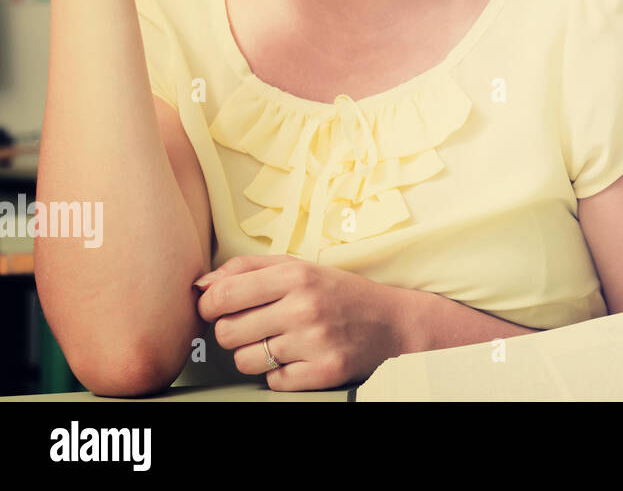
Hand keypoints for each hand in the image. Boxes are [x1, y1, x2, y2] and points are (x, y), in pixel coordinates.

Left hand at [195, 254, 403, 390]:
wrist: (392, 322)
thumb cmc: (338, 293)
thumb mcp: (299, 268)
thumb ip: (247, 268)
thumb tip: (201, 285)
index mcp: (295, 277)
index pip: (221, 296)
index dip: (209, 306)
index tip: (218, 308)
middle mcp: (304, 308)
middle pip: (226, 333)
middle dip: (232, 332)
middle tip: (254, 326)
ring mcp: (314, 342)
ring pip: (244, 361)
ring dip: (255, 355)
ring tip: (278, 342)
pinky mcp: (323, 372)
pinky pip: (272, 382)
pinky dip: (280, 374)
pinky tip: (298, 357)